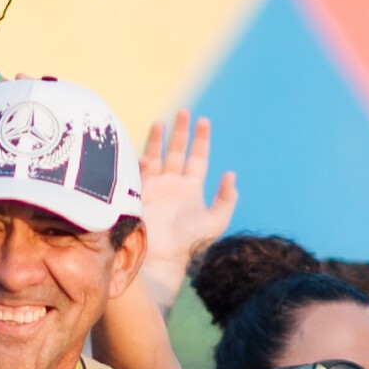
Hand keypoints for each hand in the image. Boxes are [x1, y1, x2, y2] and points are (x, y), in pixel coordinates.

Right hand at [139, 110, 237, 307]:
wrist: (162, 257)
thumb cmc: (190, 242)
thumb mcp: (215, 221)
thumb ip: (226, 199)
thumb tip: (231, 174)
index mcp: (192, 189)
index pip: (198, 158)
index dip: (201, 140)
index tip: (203, 121)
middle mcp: (173, 184)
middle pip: (178, 151)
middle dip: (180, 132)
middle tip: (184, 112)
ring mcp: (154, 186)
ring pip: (156, 155)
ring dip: (157, 139)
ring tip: (160, 122)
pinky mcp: (137, 191)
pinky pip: (139, 170)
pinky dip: (141, 161)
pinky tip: (145, 155)